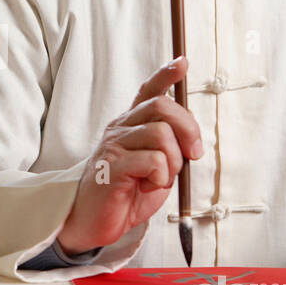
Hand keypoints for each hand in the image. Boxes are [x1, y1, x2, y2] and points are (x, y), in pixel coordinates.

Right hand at [57, 57, 202, 254]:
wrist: (92, 222)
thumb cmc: (125, 194)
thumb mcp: (155, 167)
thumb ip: (169, 149)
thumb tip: (193, 142)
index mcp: (130, 126)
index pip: (147, 91)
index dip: (166, 75)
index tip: (183, 62)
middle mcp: (120, 129)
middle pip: (162, 107)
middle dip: (188, 129)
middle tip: (193, 154)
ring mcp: (113, 146)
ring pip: (161, 134)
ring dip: (173, 161)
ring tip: (161, 179)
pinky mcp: (112, 167)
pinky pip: (153, 161)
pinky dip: (161, 177)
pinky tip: (148, 187)